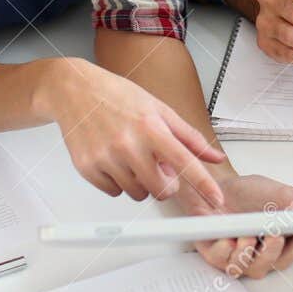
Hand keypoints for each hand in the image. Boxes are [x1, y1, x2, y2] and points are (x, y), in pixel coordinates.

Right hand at [49, 60, 226, 205]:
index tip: (216, 200)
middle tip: (158, 167)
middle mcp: (129, 144)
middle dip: (166, 185)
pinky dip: (118, 182)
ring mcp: (106, 158)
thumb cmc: (119, 97)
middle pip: (161, 189)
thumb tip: (215, 158)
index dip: (203, 183)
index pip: (184, 161)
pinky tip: (114, 159)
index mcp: (151, 127)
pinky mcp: (87, 168)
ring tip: (131, 156)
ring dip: (140, 182)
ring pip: (137, 194)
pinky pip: (114, 192)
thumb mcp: (160, 109)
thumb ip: (189, 137)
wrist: (76, 92)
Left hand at [179, 173, 292, 279]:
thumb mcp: (289, 194)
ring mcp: (239, 257)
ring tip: (244, 231)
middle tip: (273, 232)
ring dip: (248, 249)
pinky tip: (226, 236)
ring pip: (251, 268)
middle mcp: (262, 252)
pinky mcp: (216, 257)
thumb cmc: (250, 193)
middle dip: (274, 249)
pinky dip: (225, 248)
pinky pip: (223, 262)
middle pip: (276, 264)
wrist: (214, 185)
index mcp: (284, 239)